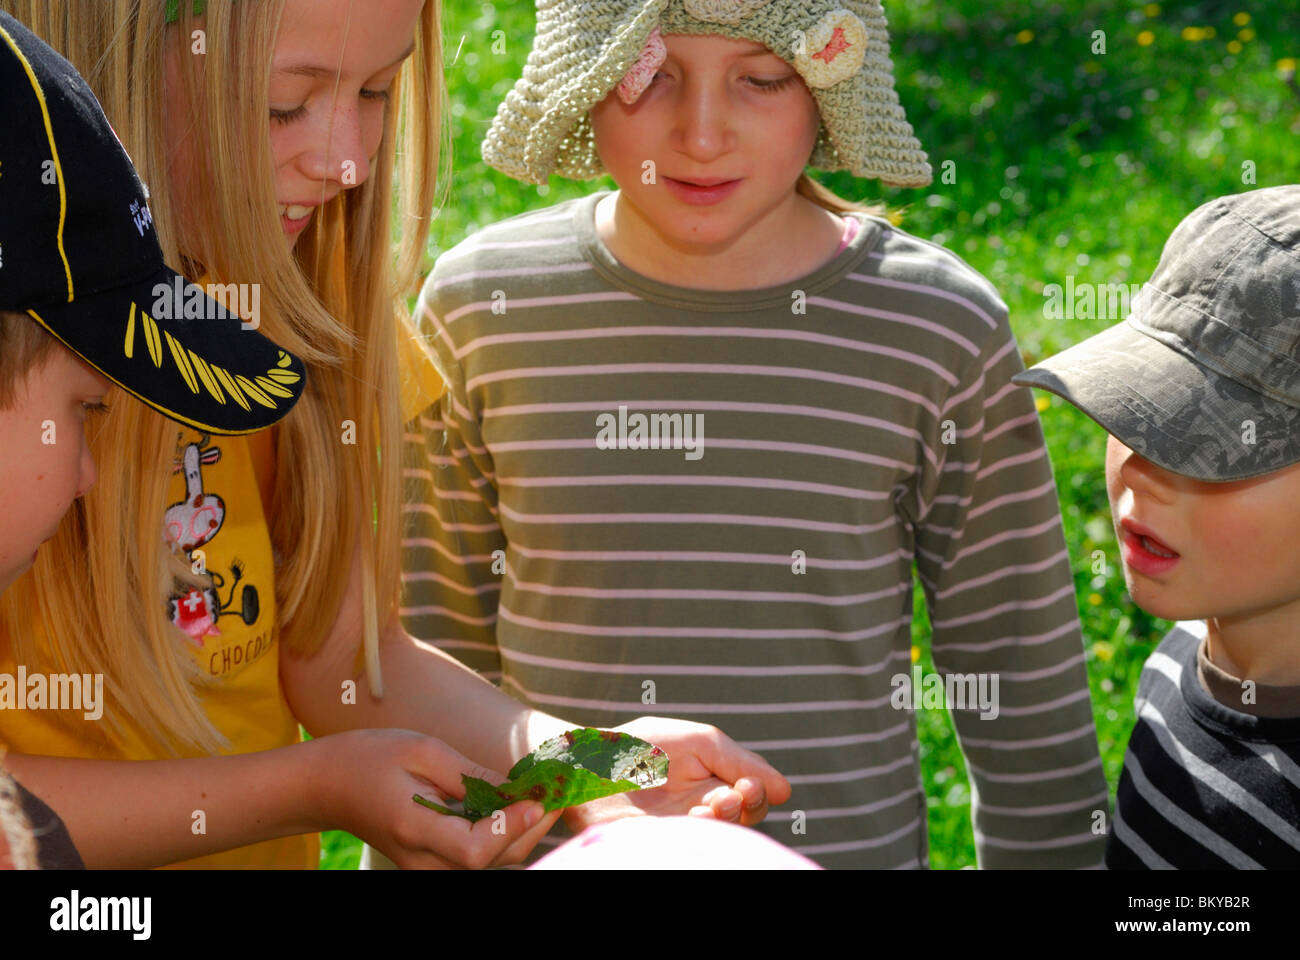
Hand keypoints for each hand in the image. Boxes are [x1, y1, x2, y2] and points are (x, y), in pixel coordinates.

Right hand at [315, 729, 561, 868]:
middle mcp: (422, 861)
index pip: (474, 849)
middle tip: (561, 789)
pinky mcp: (435, 865)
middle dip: (533, 826)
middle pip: (493, 860)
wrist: (331, 786)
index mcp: (412, 828)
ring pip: (493, 863)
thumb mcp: (422, 751)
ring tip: (549, 793)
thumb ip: (471, 775)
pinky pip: (482, 858)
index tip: (539, 798)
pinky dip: (507, 834)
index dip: (512, 827)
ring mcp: (428, 868)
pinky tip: (522, 805)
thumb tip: (519, 788)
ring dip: (525, 831)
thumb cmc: (372, 758)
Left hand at [560, 716, 789, 832]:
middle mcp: (701, 810)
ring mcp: (680, 831)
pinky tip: (690, 822)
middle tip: (724, 799)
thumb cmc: (639, 746)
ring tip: (704, 809)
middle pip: (741, 822)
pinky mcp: (656, 846)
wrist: (585, 761)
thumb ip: (739, 761)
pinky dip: (697, 838)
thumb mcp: (698, 741)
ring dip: (720, 826)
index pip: (751, 798)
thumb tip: (784, 790)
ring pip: (718, 838)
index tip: (747, 788)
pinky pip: (689, 851)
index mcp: (713, 783)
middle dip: (741, 811)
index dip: (756, 795)